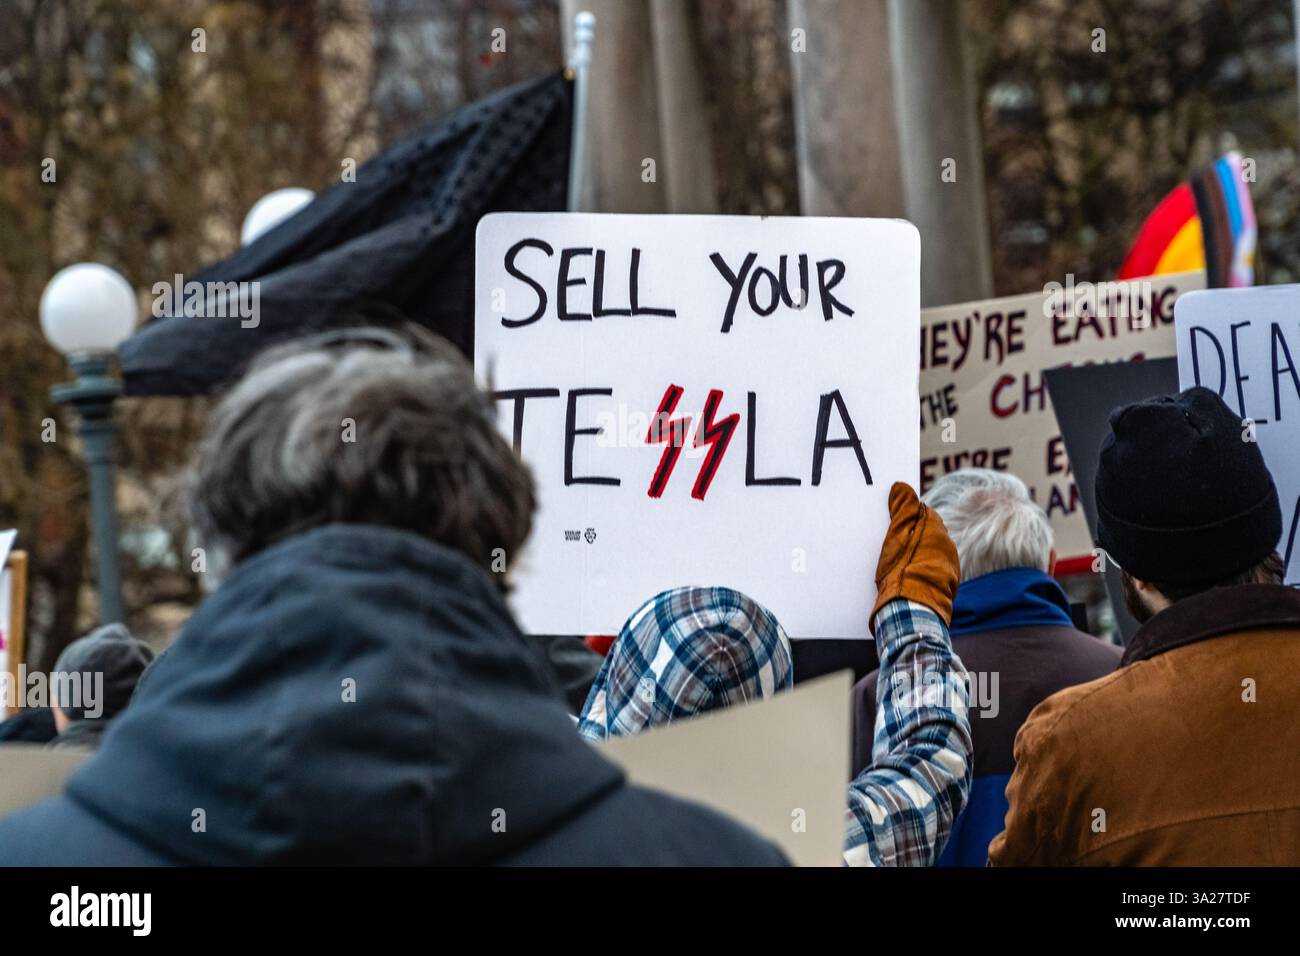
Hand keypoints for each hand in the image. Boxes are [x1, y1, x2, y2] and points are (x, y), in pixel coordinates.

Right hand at [870, 482, 958, 629]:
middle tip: (892, 544)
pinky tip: (910, 578)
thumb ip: (901, 508)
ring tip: (899, 564)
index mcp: (936, 530)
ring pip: (932, 552)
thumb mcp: (895, 535)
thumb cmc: (901, 569)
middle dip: (912, 535)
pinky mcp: (949, 584)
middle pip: (928, 533)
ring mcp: (950, 566)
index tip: (892, 523)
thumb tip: (902, 487)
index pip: (922, 512)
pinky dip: (924, 570)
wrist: (912, 608)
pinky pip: (934, 570)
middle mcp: (948, 545)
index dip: (906, 516)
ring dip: (919, 554)